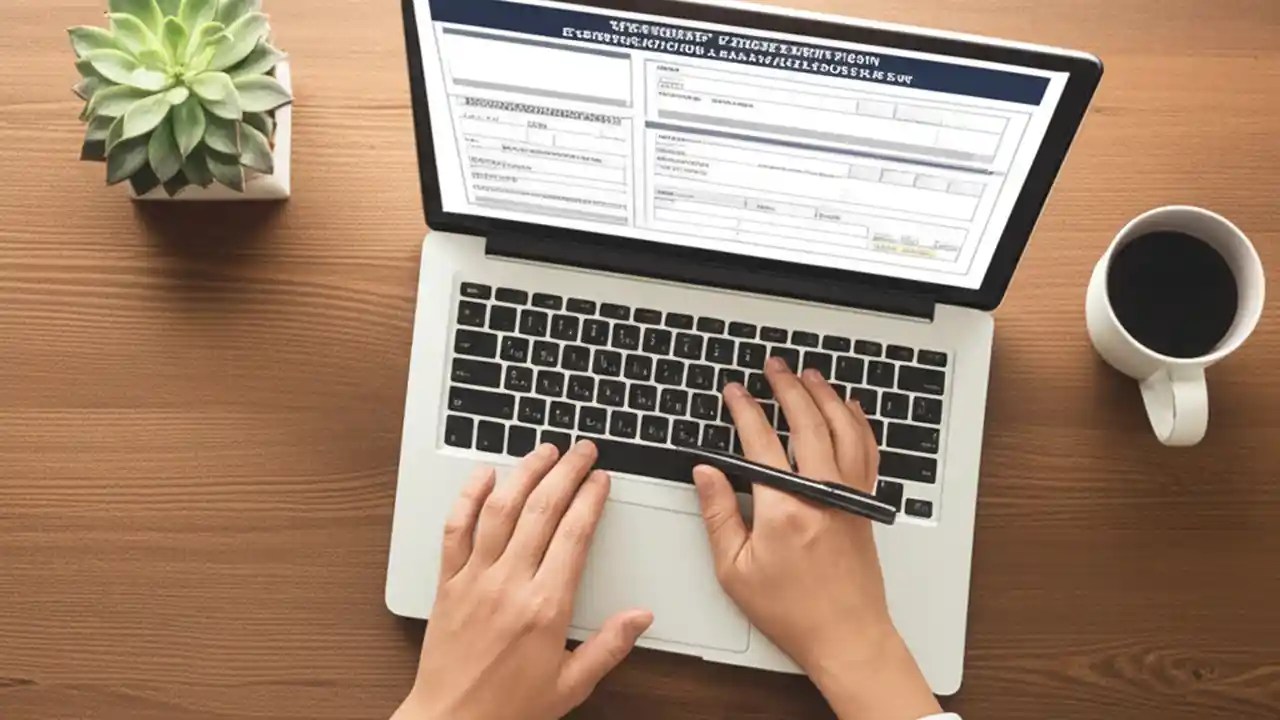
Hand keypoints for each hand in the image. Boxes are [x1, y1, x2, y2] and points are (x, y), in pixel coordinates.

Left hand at [394, 441, 652, 719]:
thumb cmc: (509, 710)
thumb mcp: (572, 685)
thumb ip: (609, 646)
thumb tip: (642, 615)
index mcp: (546, 607)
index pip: (574, 534)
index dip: (591, 499)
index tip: (601, 480)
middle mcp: (509, 585)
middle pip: (542, 510)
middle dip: (566, 472)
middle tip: (582, 450)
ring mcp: (474, 579)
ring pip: (500, 509)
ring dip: (524, 473)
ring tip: (544, 451)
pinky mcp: (446, 584)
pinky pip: (455, 530)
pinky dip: (468, 497)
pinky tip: (483, 476)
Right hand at [693, 359, 941, 719]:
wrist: (847, 636)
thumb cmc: (792, 611)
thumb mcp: (735, 570)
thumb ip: (718, 514)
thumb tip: (705, 473)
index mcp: (783, 508)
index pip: (760, 440)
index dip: (744, 409)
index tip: (734, 391)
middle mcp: (822, 493)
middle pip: (807, 421)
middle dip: (787, 387)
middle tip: (774, 366)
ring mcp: (849, 494)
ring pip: (843, 427)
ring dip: (824, 395)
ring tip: (809, 375)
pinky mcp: (865, 503)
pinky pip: (867, 449)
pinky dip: (858, 421)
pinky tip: (849, 408)